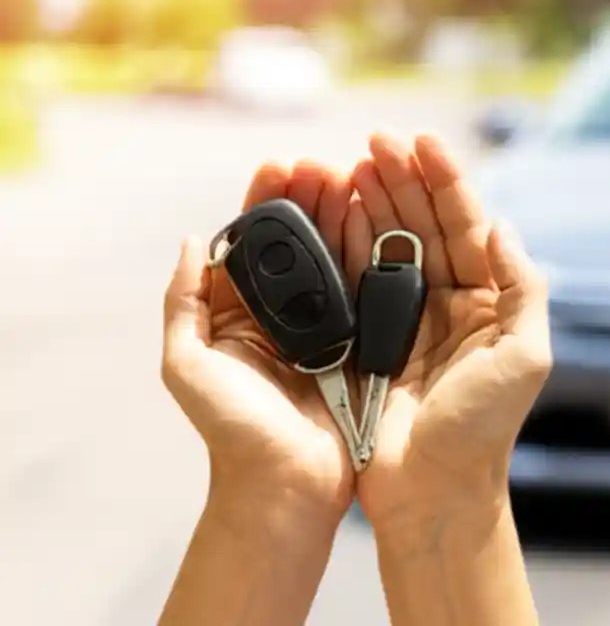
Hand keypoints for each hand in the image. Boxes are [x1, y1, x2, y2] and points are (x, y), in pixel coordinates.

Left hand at [162, 160, 357, 524]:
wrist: (287, 485)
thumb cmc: (233, 431)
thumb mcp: (187, 363)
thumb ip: (184, 302)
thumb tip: (192, 240)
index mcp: (241, 314)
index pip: (254, 242)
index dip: (267, 200)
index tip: (283, 166)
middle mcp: (287, 314)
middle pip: (301, 240)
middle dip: (312, 197)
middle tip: (326, 165)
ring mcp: (330, 327)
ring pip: (338, 256)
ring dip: (345, 214)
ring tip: (356, 178)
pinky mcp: (366, 343)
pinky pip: (370, 289)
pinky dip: (375, 252)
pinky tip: (383, 220)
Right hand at [345, 134, 550, 529]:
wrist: (433, 490)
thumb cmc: (485, 429)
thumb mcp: (525, 355)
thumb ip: (523, 286)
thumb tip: (501, 226)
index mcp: (488, 301)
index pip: (467, 224)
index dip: (445, 179)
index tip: (422, 140)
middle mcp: (449, 302)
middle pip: (423, 224)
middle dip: (401, 179)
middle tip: (375, 141)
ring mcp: (405, 319)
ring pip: (386, 243)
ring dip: (370, 201)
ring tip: (349, 163)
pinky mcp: (367, 339)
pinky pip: (355, 278)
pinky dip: (342, 242)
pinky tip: (330, 210)